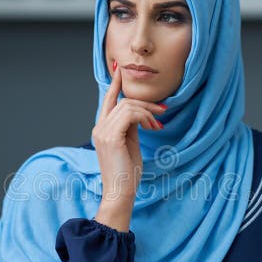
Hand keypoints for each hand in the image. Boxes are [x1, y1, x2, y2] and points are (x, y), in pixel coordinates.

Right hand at [92, 61, 166, 228]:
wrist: (120, 192)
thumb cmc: (127, 173)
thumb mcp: (130, 144)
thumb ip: (131, 127)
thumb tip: (139, 115)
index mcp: (101, 129)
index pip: (108, 101)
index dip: (114, 84)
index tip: (120, 69)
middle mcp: (99, 128)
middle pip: (121, 101)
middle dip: (144, 102)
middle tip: (162, 110)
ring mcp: (103, 131)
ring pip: (128, 106)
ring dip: (148, 112)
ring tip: (157, 125)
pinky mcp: (111, 137)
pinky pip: (130, 115)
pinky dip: (144, 118)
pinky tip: (152, 127)